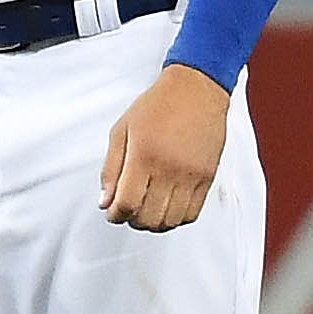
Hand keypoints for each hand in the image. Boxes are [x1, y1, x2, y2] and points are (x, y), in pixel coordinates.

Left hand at [97, 64, 229, 231]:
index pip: (127, 203)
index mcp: (144, 156)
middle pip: (149, 217)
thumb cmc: (157, 106)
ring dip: (153, 223)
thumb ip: (111, 169)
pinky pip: (191, 214)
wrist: (196, 90)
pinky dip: (175, 219)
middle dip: (132, 220)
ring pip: (170, 221)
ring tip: (146, 210)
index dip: (115, 214)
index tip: (111, 212)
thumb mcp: (121, 131)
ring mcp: (191, 176)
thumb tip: (105, 202)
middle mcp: (170, 169)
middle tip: (127, 211)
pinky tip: (166, 208)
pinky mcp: (207, 177)